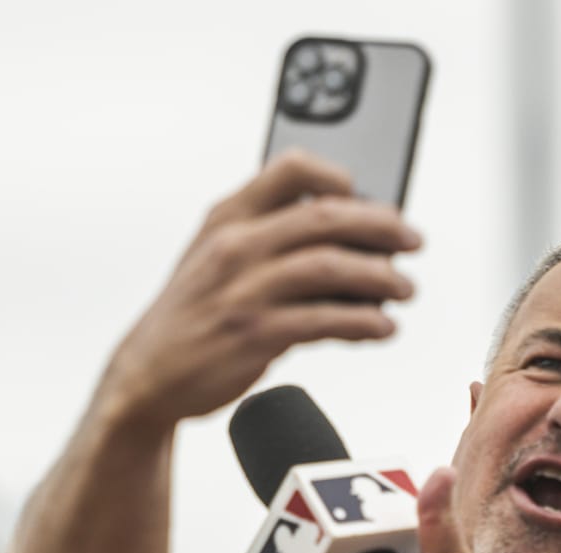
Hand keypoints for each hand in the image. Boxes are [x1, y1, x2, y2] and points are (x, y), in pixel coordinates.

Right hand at [93, 149, 421, 430]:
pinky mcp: (256, 334)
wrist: (147, 373)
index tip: (368, 195)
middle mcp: (235, 245)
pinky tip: (382, 327)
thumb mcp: (214, 256)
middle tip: (413, 241)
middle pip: (325, 216)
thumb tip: (350, 242)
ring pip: (331, 266)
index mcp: (227, 216)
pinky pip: (325, 320)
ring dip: (381, 277)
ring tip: (405, 289)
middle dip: (381, 227)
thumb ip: (268, 238)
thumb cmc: (193, 314)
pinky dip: (363, 322)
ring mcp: (245, 289)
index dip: (338, 177)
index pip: (290, 170)